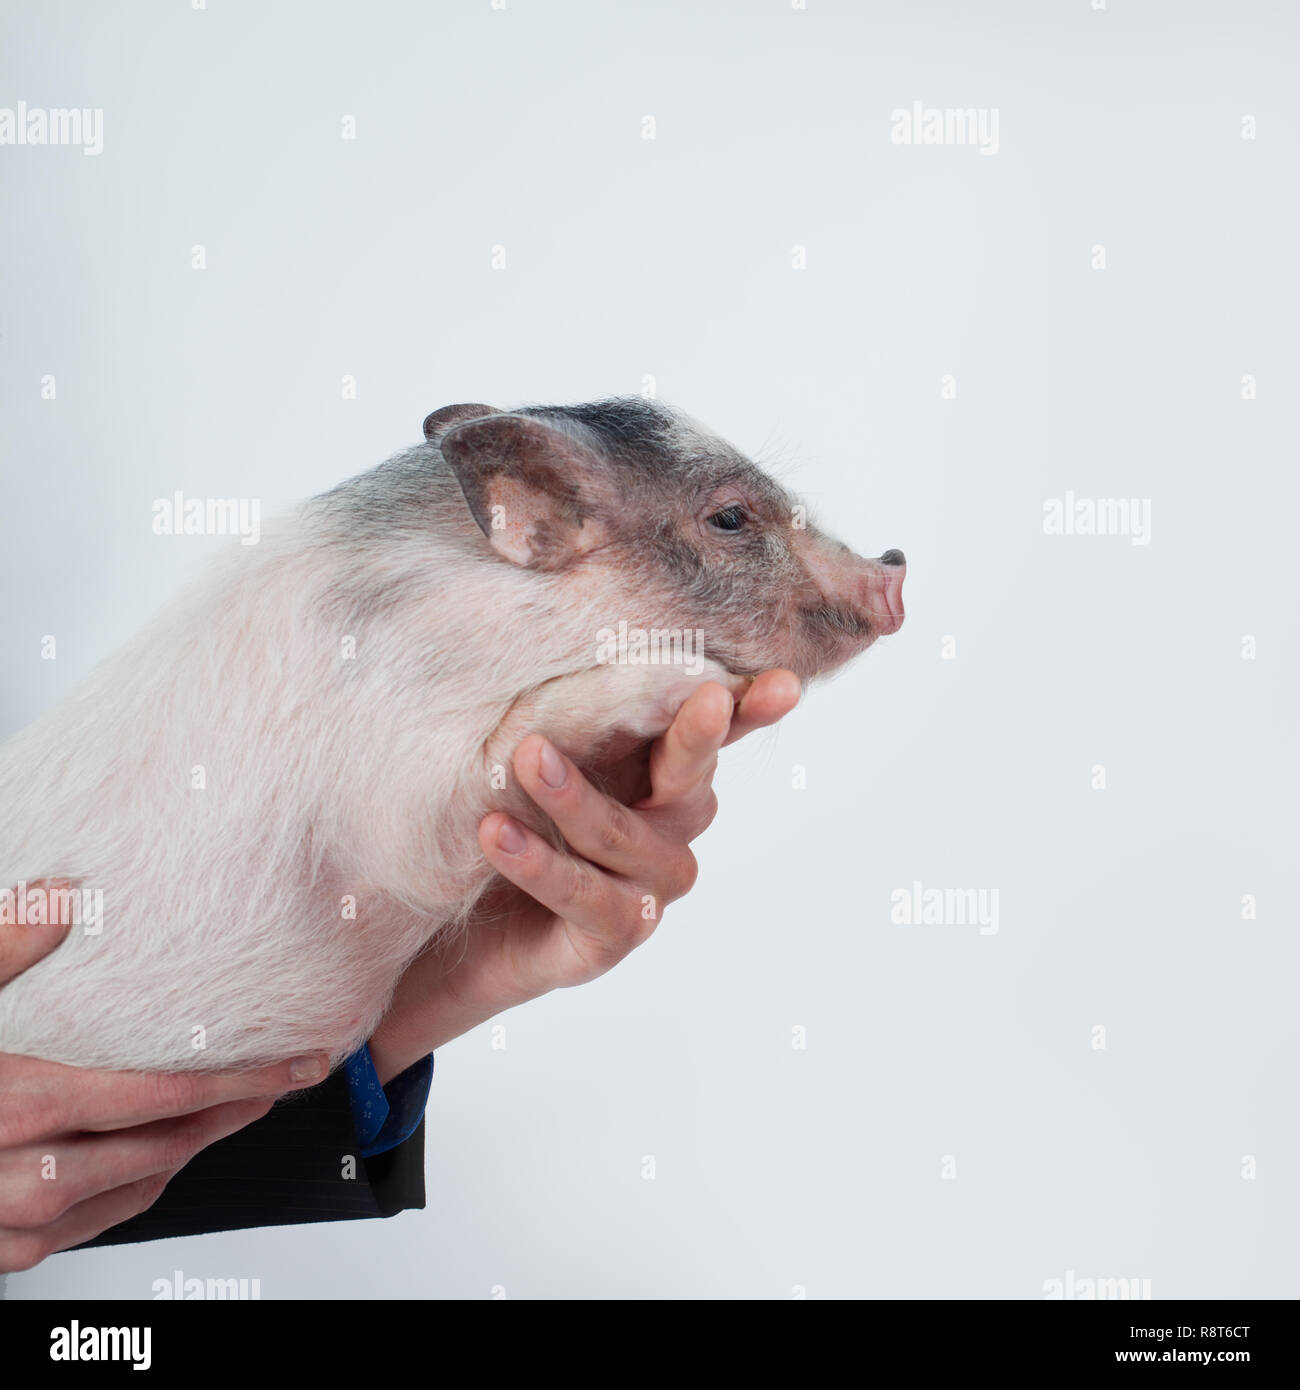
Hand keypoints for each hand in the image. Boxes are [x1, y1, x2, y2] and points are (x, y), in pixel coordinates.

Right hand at [0, 885, 328, 1272]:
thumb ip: (1, 949)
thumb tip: (62, 896)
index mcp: (18, 1103)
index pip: (158, 1093)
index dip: (238, 1079)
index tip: (292, 1066)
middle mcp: (20, 1175)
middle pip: (161, 1145)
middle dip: (229, 1114)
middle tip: (280, 1083)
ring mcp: (10, 1223)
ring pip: (135, 1189)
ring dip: (191, 1149)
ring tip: (233, 1111)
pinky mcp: (2, 1252)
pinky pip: (96, 1223)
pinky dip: (139, 1187)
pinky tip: (159, 1156)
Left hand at [367, 669, 801, 1081]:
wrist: (452, 931)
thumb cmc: (500, 818)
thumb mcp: (528, 756)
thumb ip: (564, 713)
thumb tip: (557, 623)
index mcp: (658, 770)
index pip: (711, 733)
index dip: (750, 708)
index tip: (785, 683)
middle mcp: (670, 827)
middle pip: (692, 779)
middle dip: (698, 736)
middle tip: (706, 698)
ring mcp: (649, 886)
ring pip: (627, 838)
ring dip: (576, 798)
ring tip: (526, 756)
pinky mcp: (613, 936)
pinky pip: (585, 895)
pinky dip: (539, 863)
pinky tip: (496, 832)